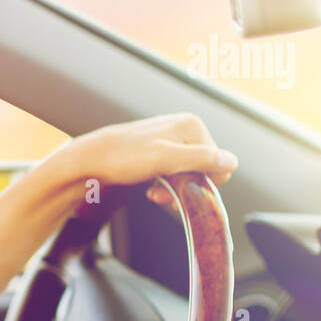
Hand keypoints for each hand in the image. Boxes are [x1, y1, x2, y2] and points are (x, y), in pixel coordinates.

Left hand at [62, 112, 237, 208]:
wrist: (89, 161)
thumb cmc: (122, 158)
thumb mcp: (165, 160)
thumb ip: (200, 159)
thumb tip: (232, 161)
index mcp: (192, 126)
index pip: (220, 163)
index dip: (202, 184)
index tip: (177, 193)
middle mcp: (185, 128)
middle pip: (205, 168)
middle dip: (188, 187)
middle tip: (162, 195)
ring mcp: (172, 138)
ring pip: (190, 172)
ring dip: (176, 189)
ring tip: (155, 193)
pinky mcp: (160, 149)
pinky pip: (176, 171)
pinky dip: (167, 184)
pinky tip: (152, 188)